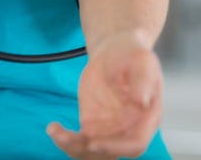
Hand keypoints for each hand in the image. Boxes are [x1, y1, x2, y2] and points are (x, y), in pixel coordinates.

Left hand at [47, 30, 162, 158]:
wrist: (115, 51)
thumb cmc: (131, 53)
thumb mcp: (141, 59)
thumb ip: (144, 79)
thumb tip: (142, 101)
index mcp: (147, 117)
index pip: (136, 143)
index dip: (116, 147)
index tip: (93, 143)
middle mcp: (130, 128)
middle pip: (112, 153)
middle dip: (91, 152)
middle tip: (69, 139)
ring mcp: (110, 129)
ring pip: (94, 153)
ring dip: (74, 149)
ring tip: (57, 133)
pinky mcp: (93, 124)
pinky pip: (80, 141)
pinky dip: (66, 140)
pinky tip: (53, 128)